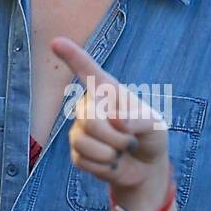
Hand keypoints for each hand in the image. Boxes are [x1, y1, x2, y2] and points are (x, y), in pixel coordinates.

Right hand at [52, 37, 169, 205]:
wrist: (146, 167)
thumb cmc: (150, 137)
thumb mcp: (155, 124)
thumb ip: (139, 119)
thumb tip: (116, 121)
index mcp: (108, 91)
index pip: (88, 70)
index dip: (73, 56)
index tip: (56, 42)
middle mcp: (90, 105)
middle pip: (89, 118)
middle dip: (114, 137)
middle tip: (130, 143)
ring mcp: (80, 128)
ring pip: (84, 141)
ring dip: (110, 154)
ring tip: (121, 153)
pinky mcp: (77, 151)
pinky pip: (82, 160)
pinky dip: (104, 167)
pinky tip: (112, 164)